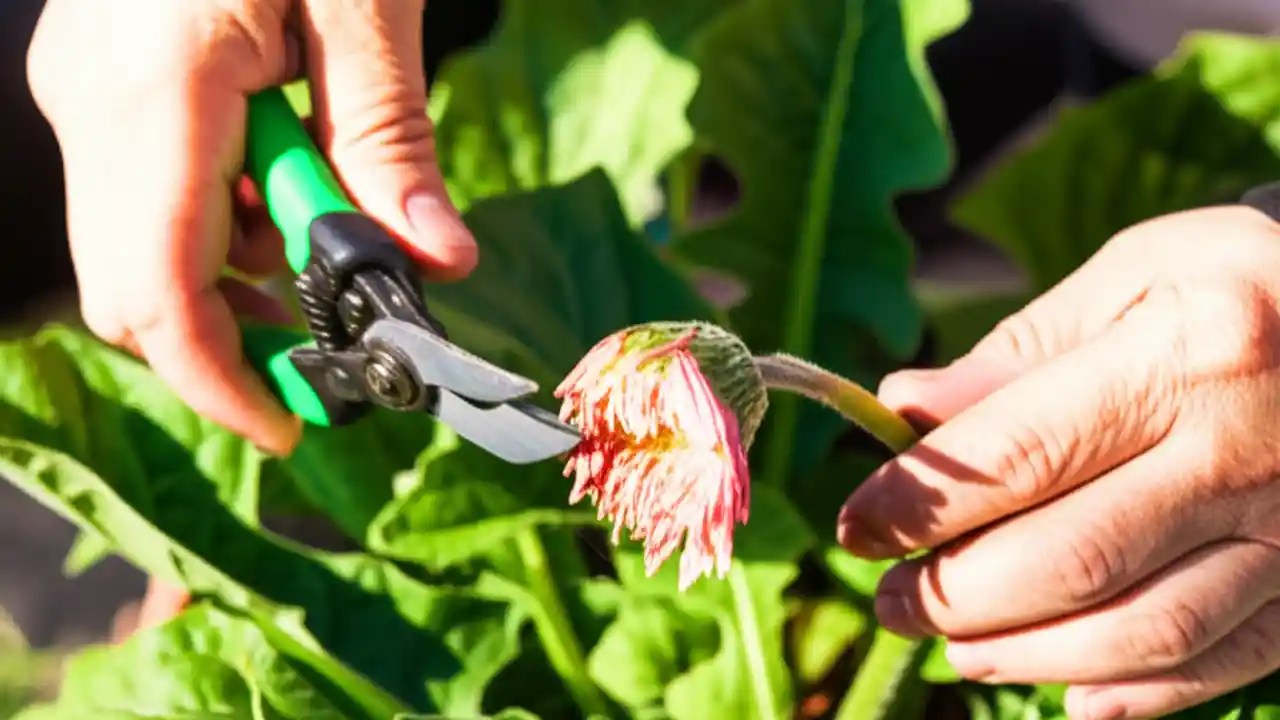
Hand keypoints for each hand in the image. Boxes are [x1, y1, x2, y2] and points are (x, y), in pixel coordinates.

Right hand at [26, 0, 474, 454]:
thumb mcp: (366, 4)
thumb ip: (392, 141)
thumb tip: (437, 264)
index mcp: (152, 90)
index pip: (156, 296)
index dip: (220, 386)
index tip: (294, 430)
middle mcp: (91, 104)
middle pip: (133, 293)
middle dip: (237, 336)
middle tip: (345, 325)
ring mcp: (85, 94)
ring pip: (141, 252)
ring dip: (243, 272)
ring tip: (333, 210)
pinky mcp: (102, 86)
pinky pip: (148, 199)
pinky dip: (224, 222)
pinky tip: (289, 173)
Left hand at [837, 205, 1279, 719]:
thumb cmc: (1236, 286)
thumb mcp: (1132, 277)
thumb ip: (1017, 353)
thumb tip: (902, 406)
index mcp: (1185, 356)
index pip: (1019, 454)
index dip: (919, 504)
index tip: (858, 529)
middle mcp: (1243, 451)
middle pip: (1071, 558)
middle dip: (956, 596)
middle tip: (894, 602)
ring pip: (1142, 629)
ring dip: (1028, 655)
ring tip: (959, 646)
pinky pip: (1225, 661)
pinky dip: (1139, 692)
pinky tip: (1071, 691)